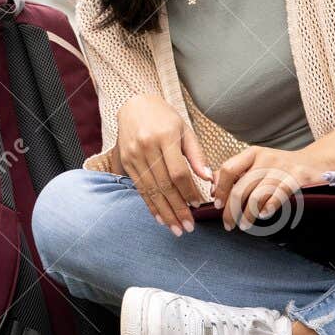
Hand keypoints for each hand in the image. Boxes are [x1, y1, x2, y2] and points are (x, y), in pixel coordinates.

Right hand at [116, 93, 213, 236]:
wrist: (134, 106)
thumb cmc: (164, 118)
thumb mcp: (185, 130)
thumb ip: (197, 154)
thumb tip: (208, 178)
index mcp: (165, 137)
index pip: (178, 171)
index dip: (188, 191)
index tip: (198, 205)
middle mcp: (146, 147)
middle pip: (164, 185)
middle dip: (177, 208)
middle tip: (188, 227)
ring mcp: (134, 155)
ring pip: (151, 190)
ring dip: (164, 212)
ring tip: (176, 228)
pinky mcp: (126, 162)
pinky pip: (139, 188)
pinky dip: (150, 205)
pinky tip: (159, 218)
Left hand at [211, 146, 331, 231]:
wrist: (314, 161)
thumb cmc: (280, 167)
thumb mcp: (258, 163)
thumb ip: (237, 174)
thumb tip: (213, 190)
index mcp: (252, 154)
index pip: (228, 170)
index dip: (220, 189)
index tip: (217, 205)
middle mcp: (265, 158)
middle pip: (240, 188)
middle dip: (231, 210)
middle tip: (228, 224)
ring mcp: (281, 168)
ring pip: (256, 196)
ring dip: (247, 215)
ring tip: (244, 225)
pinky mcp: (296, 178)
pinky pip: (277, 196)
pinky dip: (267, 208)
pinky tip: (263, 215)